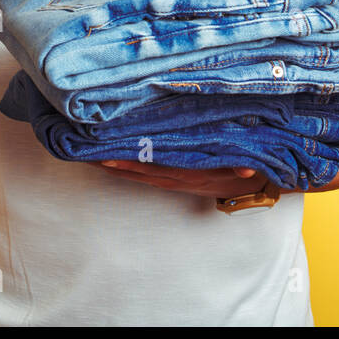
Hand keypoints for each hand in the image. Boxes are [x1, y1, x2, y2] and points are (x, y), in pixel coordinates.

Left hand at [88, 160, 269, 198]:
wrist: (254, 186)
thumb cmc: (248, 167)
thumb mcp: (246, 164)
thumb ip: (243, 165)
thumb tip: (246, 169)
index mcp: (192, 173)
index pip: (155, 168)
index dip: (131, 163)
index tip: (107, 156)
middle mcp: (179, 179)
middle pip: (138, 173)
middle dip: (111, 164)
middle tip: (83, 153)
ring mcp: (175, 181)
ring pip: (138, 176)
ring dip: (114, 167)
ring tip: (89, 156)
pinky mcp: (175, 181)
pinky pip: (145, 177)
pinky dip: (127, 169)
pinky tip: (111, 162)